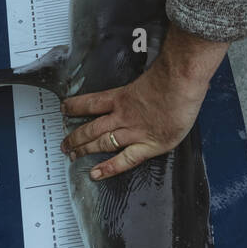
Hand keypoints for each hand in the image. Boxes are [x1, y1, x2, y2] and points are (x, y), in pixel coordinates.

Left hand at [60, 24, 227, 177]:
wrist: (181, 81)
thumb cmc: (173, 74)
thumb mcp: (151, 73)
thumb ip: (144, 80)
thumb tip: (152, 77)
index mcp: (122, 96)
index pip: (91, 102)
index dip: (75, 106)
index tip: (65, 109)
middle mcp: (123, 115)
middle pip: (91, 127)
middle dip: (75, 136)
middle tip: (65, 143)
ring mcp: (134, 131)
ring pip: (101, 143)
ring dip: (84, 150)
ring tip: (73, 156)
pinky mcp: (149, 144)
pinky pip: (125, 160)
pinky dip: (109, 168)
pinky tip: (96, 174)